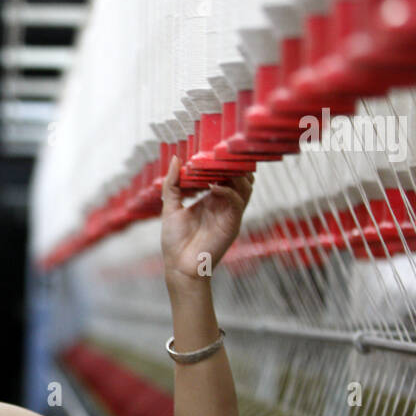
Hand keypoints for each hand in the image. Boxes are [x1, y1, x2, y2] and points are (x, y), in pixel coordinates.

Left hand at [159, 156, 253, 283]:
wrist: (180, 266)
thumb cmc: (175, 241)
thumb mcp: (170, 208)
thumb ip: (172, 184)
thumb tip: (175, 159)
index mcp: (210, 199)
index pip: (224, 175)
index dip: (221, 162)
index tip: (211, 149)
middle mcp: (222, 204)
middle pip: (240, 178)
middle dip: (233, 165)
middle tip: (221, 154)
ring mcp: (229, 213)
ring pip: (245, 187)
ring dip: (235, 175)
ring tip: (220, 167)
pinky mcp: (232, 223)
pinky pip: (238, 201)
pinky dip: (229, 190)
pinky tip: (215, 187)